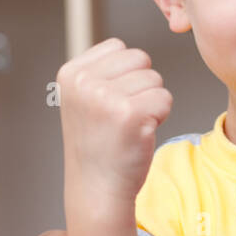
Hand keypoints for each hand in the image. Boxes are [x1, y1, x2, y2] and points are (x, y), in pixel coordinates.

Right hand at [57, 37, 172, 208]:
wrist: (98, 188)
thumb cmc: (99, 143)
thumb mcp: (84, 99)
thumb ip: (100, 71)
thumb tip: (126, 49)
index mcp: (71, 73)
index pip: (119, 47)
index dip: (126, 74)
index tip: (109, 104)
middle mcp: (84, 82)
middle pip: (140, 58)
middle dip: (141, 85)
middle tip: (123, 116)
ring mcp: (105, 97)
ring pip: (155, 78)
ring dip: (151, 102)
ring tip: (130, 125)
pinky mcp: (130, 114)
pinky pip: (165, 98)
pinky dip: (161, 116)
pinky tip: (139, 134)